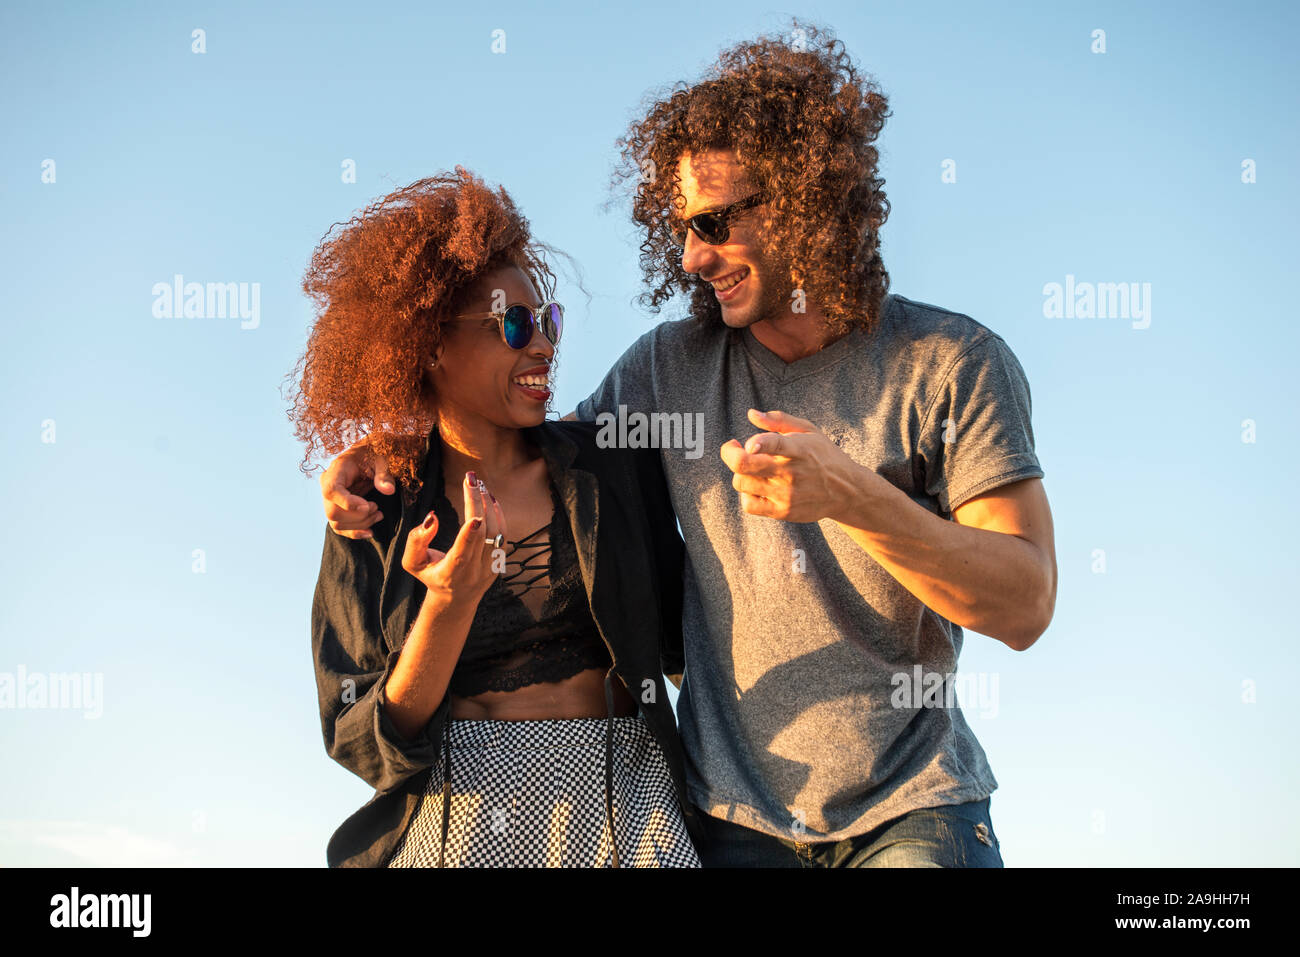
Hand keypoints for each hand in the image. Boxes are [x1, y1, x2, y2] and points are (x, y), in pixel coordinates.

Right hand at [321, 442, 395, 539]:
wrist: (369, 455)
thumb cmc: (374, 453)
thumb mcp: (382, 458)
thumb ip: (384, 473)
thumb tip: (388, 490)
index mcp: (336, 469)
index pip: (331, 490)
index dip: (347, 503)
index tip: (367, 506)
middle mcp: (328, 484)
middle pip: (333, 511)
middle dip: (358, 516)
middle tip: (377, 508)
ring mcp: (330, 498)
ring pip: (336, 522)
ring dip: (360, 524)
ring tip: (378, 514)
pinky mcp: (336, 507)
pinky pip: (339, 527)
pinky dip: (354, 533)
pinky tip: (370, 532)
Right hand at [401, 471, 507, 606]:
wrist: (455, 599)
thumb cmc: (430, 575)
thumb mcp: (413, 562)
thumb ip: (416, 540)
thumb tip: (433, 518)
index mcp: (451, 574)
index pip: (463, 555)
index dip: (469, 536)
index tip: (475, 517)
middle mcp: (474, 573)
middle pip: (481, 536)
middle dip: (476, 504)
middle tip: (471, 479)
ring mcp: (489, 568)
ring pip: (496, 534)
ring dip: (489, 506)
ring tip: (479, 485)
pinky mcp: (499, 562)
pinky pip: (503, 535)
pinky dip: (498, 515)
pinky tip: (489, 498)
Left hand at [720, 408, 865, 522]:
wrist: (846, 491)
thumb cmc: (823, 455)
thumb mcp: (809, 430)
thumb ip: (779, 420)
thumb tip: (751, 414)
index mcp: (798, 449)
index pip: (775, 444)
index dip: (757, 443)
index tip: (748, 444)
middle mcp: (790, 472)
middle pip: (744, 465)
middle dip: (730, 453)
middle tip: (732, 448)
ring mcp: (785, 494)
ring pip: (741, 483)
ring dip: (740, 473)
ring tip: (751, 468)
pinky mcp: (783, 512)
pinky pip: (749, 505)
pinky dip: (746, 495)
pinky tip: (756, 487)